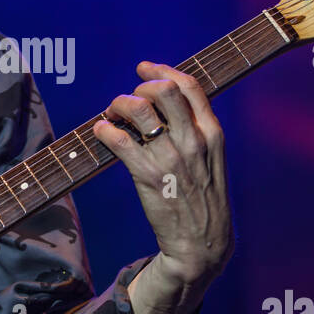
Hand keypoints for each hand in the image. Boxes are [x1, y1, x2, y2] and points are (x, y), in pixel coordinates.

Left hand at [93, 62, 233, 313]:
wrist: (201, 245)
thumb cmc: (204, 202)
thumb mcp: (213, 162)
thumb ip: (197, 133)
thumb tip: (168, 106)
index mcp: (212, 134)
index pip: (189, 86)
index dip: (162, 70)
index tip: (144, 67)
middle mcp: (193, 141)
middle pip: (163, 90)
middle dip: (139, 86)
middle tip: (128, 99)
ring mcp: (171, 158)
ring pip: (139, 109)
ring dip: (119, 105)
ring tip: (111, 115)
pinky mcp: (148, 175)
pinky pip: (120, 139)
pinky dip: (104, 130)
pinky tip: (100, 132)